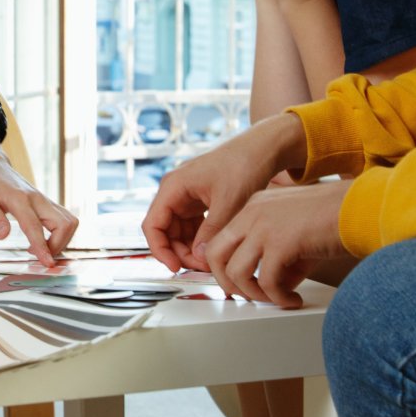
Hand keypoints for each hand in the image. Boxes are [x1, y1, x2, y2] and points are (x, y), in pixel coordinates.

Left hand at [0, 152, 78, 266]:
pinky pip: (63, 220)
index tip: (46, 263)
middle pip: (64, 223)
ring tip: (41, 249)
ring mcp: (44, 200)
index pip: (35, 226)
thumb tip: (3, 235)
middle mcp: (37, 199)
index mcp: (20, 199)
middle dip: (58, 245)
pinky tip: (42, 240)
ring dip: (61, 240)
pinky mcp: (45, 204)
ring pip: (68, 221)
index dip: (42, 247)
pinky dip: (60, 234)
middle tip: (40, 257)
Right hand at [142, 114, 306, 271]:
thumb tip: (198, 257)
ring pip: (178, 232)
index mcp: (173, 186)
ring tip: (209, 261)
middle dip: (179, 252)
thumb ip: (211, 232)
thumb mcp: (228, 203)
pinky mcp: (200, 201)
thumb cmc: (244, 164)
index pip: (152, 224)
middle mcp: (176, 191)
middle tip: (200, 267)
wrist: (262, 149)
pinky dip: (200, 240)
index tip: (174, 267)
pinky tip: (213, 249)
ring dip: (190, 249)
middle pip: (165, 231)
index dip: (159, 249)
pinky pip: (192, 227)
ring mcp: (187, 197)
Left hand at [201, 179, 351, 307]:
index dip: (224, 269)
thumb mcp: (296, 237)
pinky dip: (278, 298)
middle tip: (248, 297)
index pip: (219, 240)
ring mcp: (264, 226)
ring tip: (275, 299)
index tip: (240, 286)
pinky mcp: (281, 242)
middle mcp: (253, 212)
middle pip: (215, 254)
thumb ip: (279, 260)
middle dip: (228, 283)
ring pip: (235, 271)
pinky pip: (267, 281)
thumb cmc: (335, 219)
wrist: (361, 208)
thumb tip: (273, 287)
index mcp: (253, 206)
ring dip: (253, 294)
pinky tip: (293, 300)